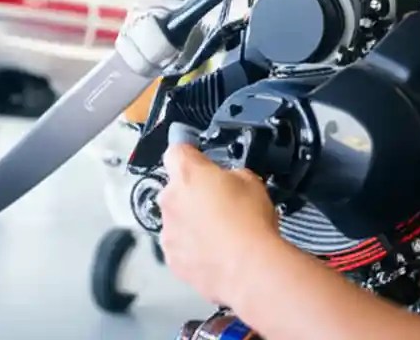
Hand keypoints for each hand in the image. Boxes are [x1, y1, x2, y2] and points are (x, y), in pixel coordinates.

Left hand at [157, 144, 283, 304]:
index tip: (197, 159)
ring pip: (177, 219)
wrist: (249, 268)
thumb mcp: (251, 181)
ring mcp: (168, 231)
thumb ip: (230, 174)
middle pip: (176, 189)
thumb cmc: (250, 224)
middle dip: (194, 194)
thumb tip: (228, 180)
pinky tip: (216, 252)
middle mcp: (170, 200)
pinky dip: (193, 248)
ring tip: (222, 233)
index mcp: (187, 173)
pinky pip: (180, 246)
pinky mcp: (172, 258)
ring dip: (192, 222)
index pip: (176, 151)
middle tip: (221, 204)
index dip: (189, 154)